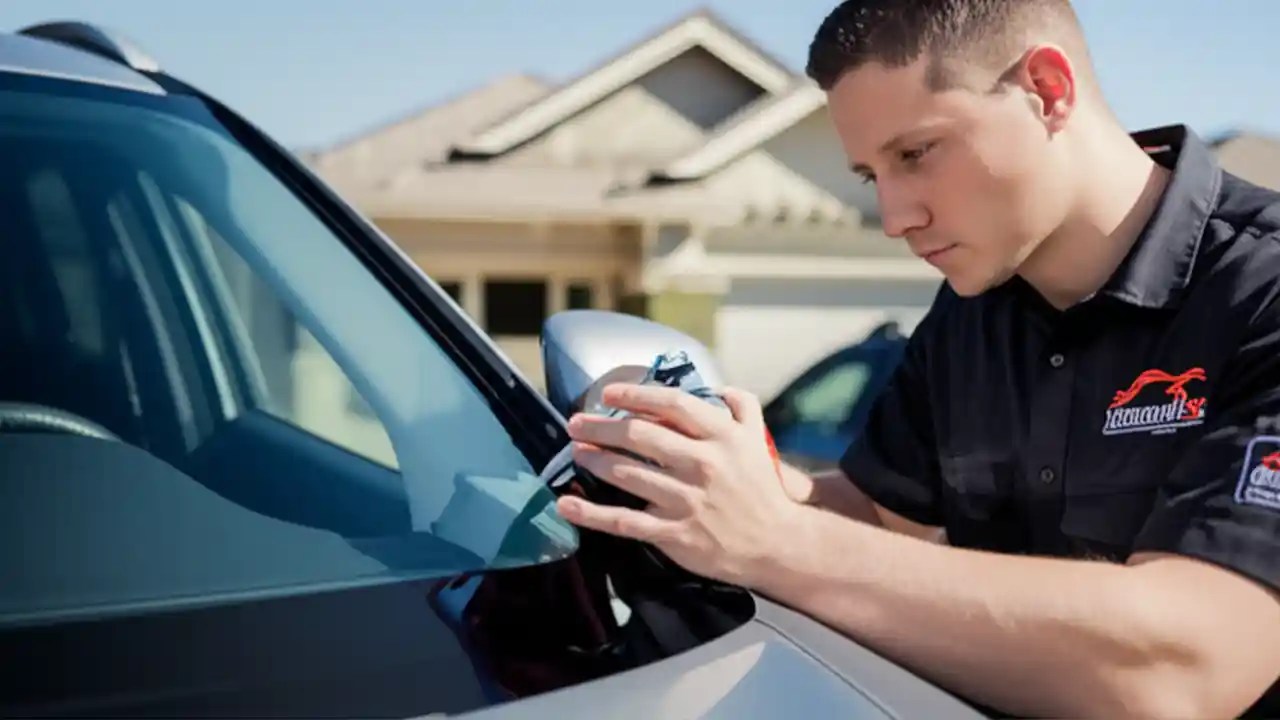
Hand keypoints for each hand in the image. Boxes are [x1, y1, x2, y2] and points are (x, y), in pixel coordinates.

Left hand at [556, 383, 803, 585]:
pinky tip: (567, 505)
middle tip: (578, 423)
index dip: (635, 395)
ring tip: (577, 451)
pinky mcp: (674, 533)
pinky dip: (591, 514)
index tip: (609, 393)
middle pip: (640, 436)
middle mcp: (702, 464)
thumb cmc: (762, 490)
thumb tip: (718, 388)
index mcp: (722, 437)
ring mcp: (686, 500)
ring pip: (628, 474)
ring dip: (595, 460)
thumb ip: (742, 408)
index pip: (671, 404)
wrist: (779, 544)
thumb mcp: (758, 441)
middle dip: (601, 427)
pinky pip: (625, 521)